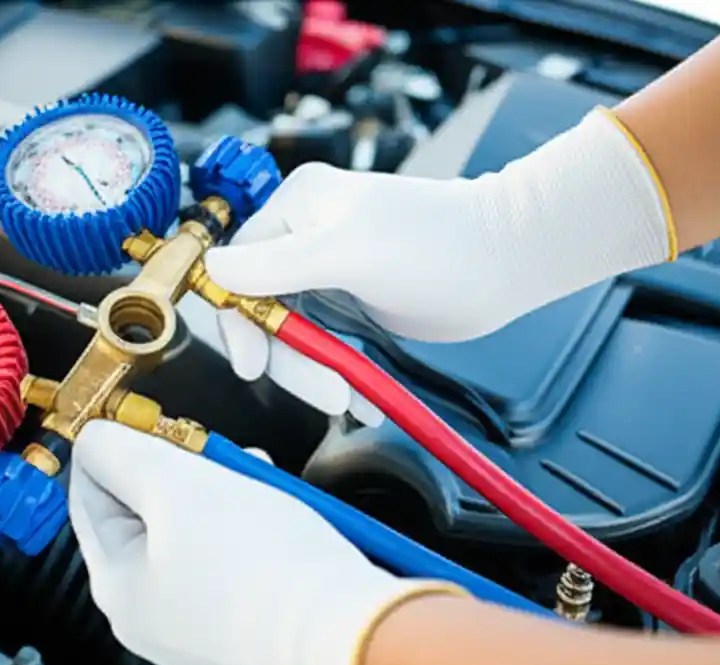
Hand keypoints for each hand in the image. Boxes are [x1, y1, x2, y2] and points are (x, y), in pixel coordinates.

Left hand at [69, 420, 442, 664]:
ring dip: (221, 488)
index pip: (88, 493)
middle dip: (182, 466)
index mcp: (117, 587)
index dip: (113, 444)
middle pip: (145, 510)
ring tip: (256, 474)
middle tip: (210, 445)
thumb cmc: (267, 571)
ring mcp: (199, 622)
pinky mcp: (247, 622)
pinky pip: (232, 555)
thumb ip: (122, 452)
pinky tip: (277, 510)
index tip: (141, 411)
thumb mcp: (177, 486)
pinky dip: (250, 522)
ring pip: (193, 528)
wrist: (350, 636)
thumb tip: (94, 435)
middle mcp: (150, 613)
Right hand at [204, 108, 671, 398]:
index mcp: (294, 209)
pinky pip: (323, 348)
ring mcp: (326, 272)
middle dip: (292, 358)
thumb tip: (213, 270)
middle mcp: (302, 238)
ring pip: (292, 337)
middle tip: (328, 392)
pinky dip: (337, 375)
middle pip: (262, 311)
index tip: (254, 365)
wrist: (507, 259)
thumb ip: (275, 264)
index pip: (236, 271)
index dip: (240, 322)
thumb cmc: (438, 242)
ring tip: (353, 399)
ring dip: (317, 374)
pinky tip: (362, 396)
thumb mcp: (347, 251)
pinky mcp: (349, 304)